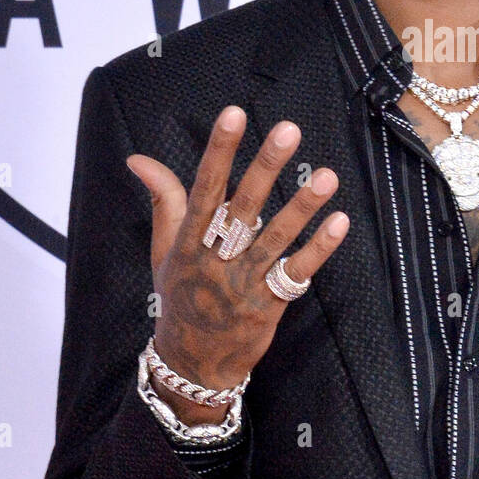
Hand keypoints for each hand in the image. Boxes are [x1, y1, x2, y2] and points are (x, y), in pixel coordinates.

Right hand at [125, 106, 348, 421]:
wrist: (192, 363)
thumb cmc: (180, 296)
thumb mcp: (164, 249)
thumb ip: (163, 199)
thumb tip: (137, 158)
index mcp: (188, 241)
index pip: (204, 188)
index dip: (219, 151)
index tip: (233, 114)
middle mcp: (215, 259)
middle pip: (243, 207)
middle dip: (265, 167)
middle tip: (289, 131)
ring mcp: (243, 283)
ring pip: (275, 238)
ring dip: (302, 207)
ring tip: (327, 175)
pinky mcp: (268, 304)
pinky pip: (296, 273)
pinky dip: (318, 249)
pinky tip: (340, 222)